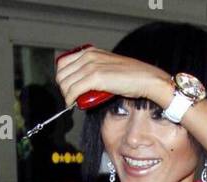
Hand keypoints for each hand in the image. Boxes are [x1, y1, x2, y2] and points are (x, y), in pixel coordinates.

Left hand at [55, 46, 173, 109]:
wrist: (145, 78)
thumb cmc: (131, 76)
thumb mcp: (107, 68)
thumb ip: (94, 71)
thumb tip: (84, 84)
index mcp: (90, 52)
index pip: (63, 63)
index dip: (62, 78)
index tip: (67, 88)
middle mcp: (88, 56)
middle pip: (61, 74)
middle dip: (62, 88)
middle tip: (70, 97)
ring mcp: (91, 66)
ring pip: (65, 83)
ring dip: (66, 96)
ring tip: (73, 102)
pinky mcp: (95, 78)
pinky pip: (73, 90)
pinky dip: (70, 100)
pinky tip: (73, 104)